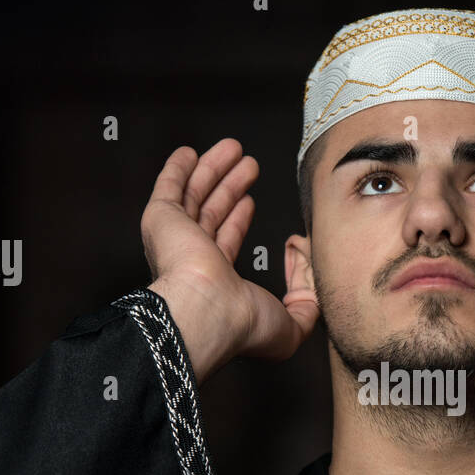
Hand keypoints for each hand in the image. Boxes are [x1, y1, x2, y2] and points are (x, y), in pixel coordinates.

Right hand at [142, 141, 319, 382]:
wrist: (208, 311)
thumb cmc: (243, 323)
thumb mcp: (292, 326)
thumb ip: (307, 308)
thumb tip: (312, 286)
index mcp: (216, 282)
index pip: (226, 241)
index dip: (238, 221)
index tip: (251, 202)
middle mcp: (193, 260)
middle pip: (212, 212)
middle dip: (230, 187)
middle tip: (248, 166)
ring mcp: (176, 237)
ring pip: (195, 194)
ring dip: (214, 170)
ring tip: (234, 149)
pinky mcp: (162, 218)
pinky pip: (168, 186)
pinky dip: (176, 169)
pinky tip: (187, 153)